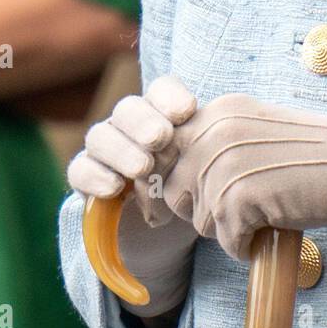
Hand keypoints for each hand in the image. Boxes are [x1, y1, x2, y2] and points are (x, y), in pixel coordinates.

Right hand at [67, 75, 200, 312]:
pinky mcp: (89, 181)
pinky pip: (80, 168)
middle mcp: (131, 127)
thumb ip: (220, 153)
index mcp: (164, 115)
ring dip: (121, 148)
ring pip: (100, 134)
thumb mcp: (213, 173)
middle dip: (144, 121)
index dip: (170, 96)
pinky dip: (94, 175)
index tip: (188, 111)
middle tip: (161, 138)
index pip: (161, 90)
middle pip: (128, 108)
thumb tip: (246, 143)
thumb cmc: (199, 193)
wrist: (170, 237)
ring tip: (143, 168)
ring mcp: (107, 152)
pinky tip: (114, 188)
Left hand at [161, 92, 326, 270]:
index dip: (179, 182)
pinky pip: (225, 239)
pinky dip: (245, 245)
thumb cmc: (313, 157)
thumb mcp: (256, 133)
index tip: (195, 200)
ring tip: (262, 218)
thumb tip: (169, 183)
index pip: (169, 152)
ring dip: (228, 229)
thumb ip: (216, 145)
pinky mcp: (237, 197)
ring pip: (200, 218)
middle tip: (242, 212)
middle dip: (203, 209)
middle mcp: (215, 131)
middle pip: (177, 189)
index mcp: (219, 110)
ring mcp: (224, 163)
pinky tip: (269, 231)